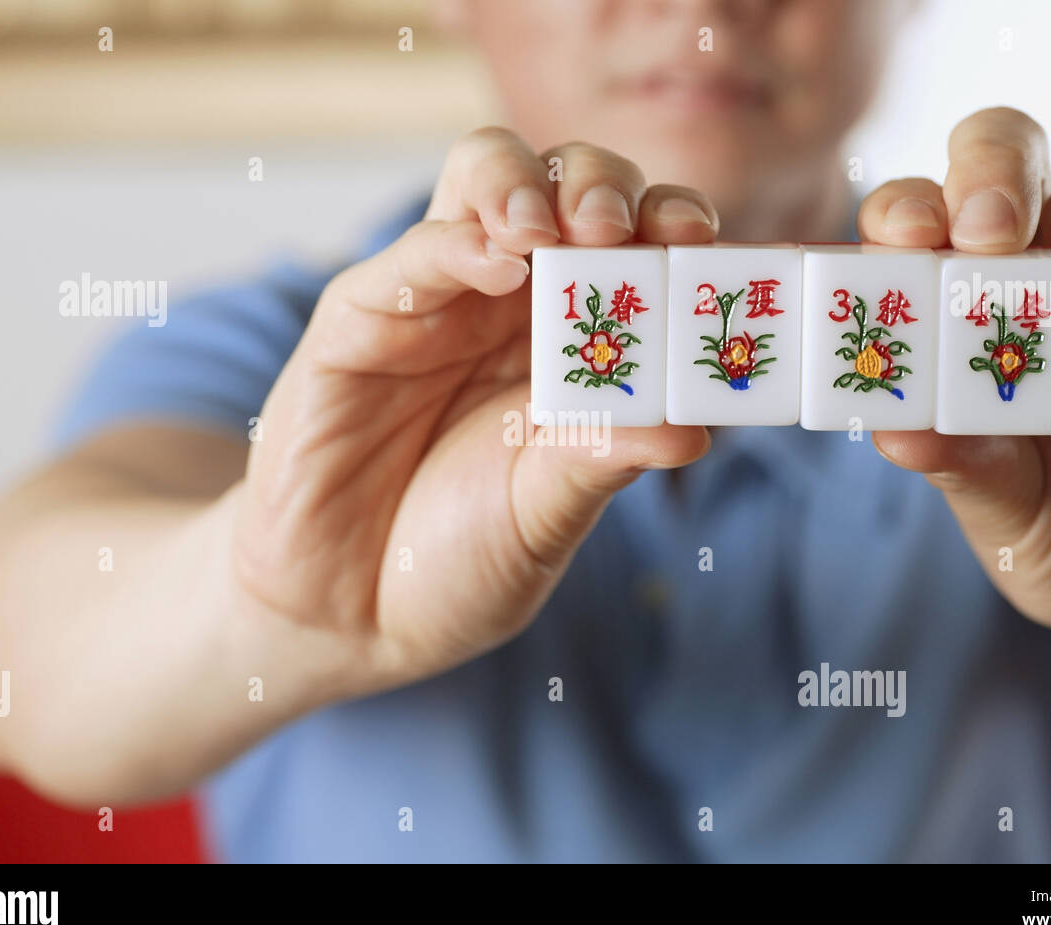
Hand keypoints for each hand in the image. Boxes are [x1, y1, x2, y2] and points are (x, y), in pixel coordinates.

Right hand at [232, 127, 712, 694]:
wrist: (354, 618)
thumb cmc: (461, 559)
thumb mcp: (546, 514)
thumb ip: (605, 459)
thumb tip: (695, 431)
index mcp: (572, 339)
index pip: (631, 242)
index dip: (666, 223)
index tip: (696, 240)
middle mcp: (508, 303)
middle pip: (560, 184)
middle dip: (599, 184)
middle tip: (619, 227)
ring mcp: (433, 301)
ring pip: (478, 179)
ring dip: (524, 185)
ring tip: (556, 232)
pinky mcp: (357, 321)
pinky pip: (406, 258)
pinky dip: (455, 246)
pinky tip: (498, 266)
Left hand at [859, 108, 1050, 664]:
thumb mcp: (1003, 510)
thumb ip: (960, 464)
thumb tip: (896, 430)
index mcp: (942, 307)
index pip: (910, 217)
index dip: (904, 209)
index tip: (907, 238)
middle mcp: (1022, 266)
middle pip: (1004, 151)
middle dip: (994, 176)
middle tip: (992, 241)